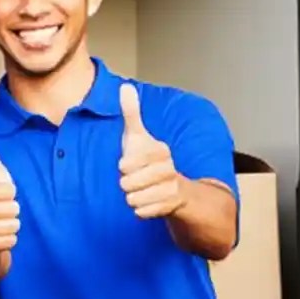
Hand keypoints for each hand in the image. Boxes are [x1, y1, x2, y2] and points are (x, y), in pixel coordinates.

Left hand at [119, 83, 186, 218]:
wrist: (175, 188)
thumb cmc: (149, 160)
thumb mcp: (138, 136)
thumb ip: (131, 113)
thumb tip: (125, 87)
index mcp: (161, 150)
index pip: (127, 163)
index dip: (124, 166)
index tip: (128, 164)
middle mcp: (169, 168)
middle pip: (127, 183)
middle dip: (127, 183)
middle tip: (136, 179)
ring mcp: (171, 188)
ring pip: (133, 199)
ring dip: (132, 196)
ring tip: (142, 190)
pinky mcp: (171, 206)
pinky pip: (141, 211)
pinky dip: (140, 209)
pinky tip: (148, 202)